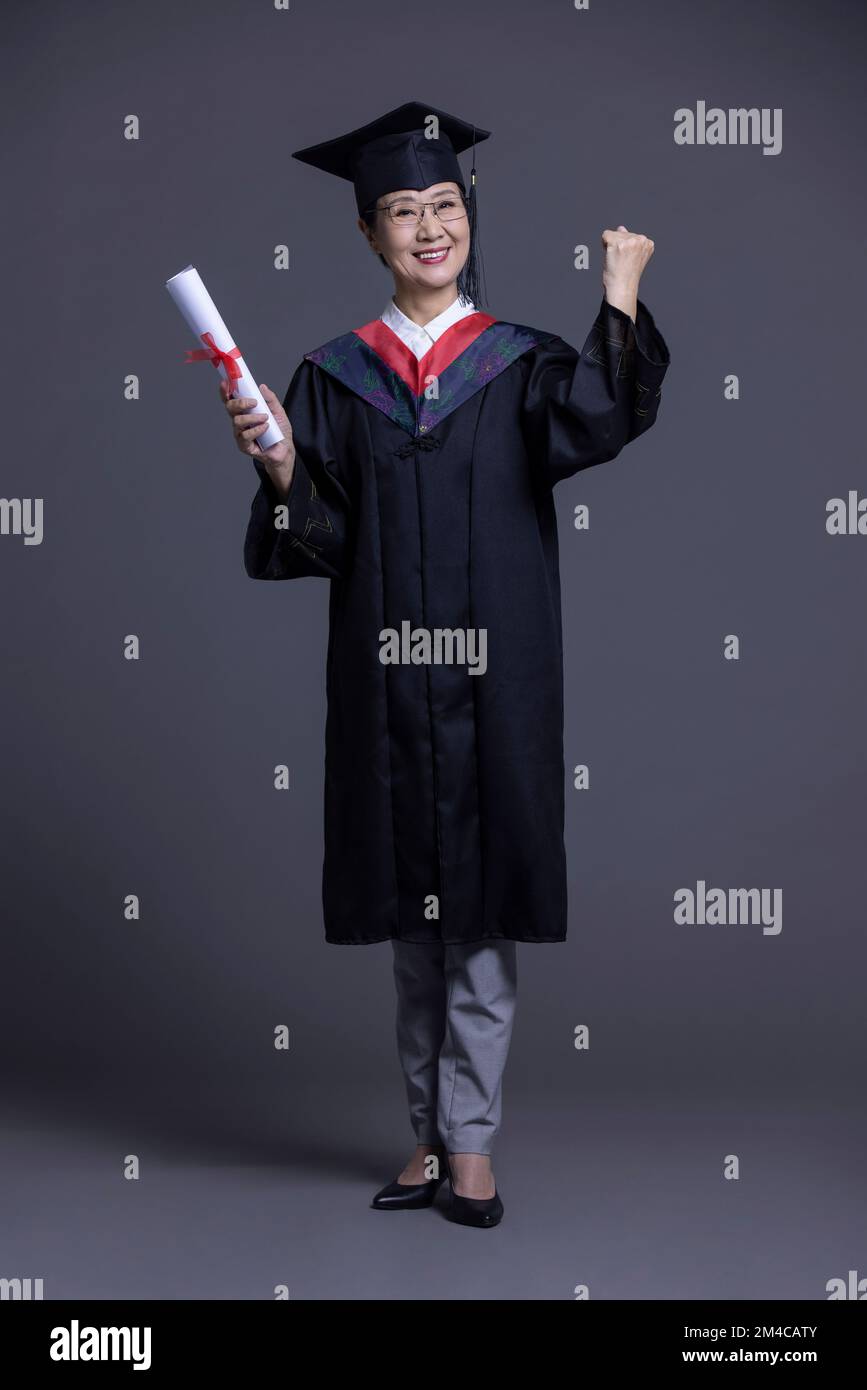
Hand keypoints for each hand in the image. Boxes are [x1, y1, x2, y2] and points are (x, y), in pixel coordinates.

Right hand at [220, 379, 295, 499]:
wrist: (285, 450)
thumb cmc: (280, 431)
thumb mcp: (278, 411)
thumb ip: (270, 399)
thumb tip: (262, 387)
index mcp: (245, 411)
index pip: (231, 399)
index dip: (226, 391)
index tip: (226, 382)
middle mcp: (240, 422)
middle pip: (229, 407)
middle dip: (240, 402)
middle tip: (254, 402)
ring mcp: (240, 434)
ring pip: (237, 421)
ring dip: (252, 418)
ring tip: (266, 419)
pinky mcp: (244, 446)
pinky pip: (245, 436)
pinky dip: (256, 430)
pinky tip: (266, 428)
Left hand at [601, 225, 654, 319]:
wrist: (622, 288)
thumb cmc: (626, 276)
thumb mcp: (632, 256)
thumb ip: (629, 240)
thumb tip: (621, 228)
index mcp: (648, 243)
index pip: (630, 236)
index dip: (625, 248)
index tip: (627, 260)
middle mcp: (641, 240)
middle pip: (621, 233)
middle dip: (617, 246)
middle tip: (621, 262)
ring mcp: (630, 241)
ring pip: (613, 235)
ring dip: (611, 247)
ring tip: (617, 260)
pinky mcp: (619, 243)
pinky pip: (605, 235)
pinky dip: (604, 245)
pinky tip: (611, 256)